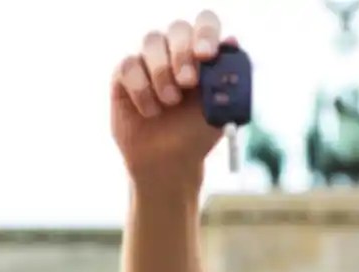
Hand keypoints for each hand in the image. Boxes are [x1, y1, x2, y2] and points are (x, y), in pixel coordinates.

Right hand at [110, 10, 230, 183]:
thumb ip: (228, 81)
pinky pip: (129, 65)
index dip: (206, 32)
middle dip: (183, 53)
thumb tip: (233, 42)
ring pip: (151, 41)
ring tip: (170, 102)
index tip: (207, 55)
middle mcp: (176, 50)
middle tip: (188, 82)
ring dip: (162, 73)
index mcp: (203, 54)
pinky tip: (150, 111)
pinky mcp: (125, 74)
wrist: (168, 162)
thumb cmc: (197, 133)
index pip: (205, 23)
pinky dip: (141, 89)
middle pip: (178, 28)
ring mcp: (149, 59)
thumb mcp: (220, 112)